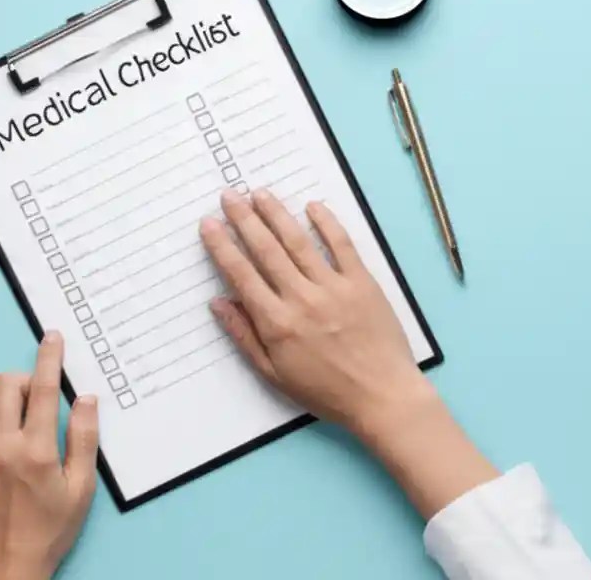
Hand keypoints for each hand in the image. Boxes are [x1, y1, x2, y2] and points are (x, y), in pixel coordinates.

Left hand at [0, 332, 99, 579]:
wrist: (4, 569)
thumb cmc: (47, 532)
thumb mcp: (80, 489)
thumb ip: (83, 439)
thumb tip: (85, 400)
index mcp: (34, 450)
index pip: (42, 387)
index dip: (49, 357)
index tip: (51, 339)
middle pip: (4, 384)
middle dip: (23, 379)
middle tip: (35, 396)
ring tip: (11, 415)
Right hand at [200, 189, 498, 519]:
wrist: (381, 396)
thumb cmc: (326, 392)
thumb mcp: (275, 375)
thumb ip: (245, 336)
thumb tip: (218, 303)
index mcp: (277, 323)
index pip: (241, 275)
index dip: (222, 247)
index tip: (209, 224)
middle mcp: (301, 299)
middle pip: (266, 250)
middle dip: (244, 219)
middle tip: (229, 196)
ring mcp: (333, 287)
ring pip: (299, 242)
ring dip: (277, 214)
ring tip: (260, 193)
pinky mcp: (362, 282)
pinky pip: (342, 245)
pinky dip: (327, 223)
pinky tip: (313, 206)